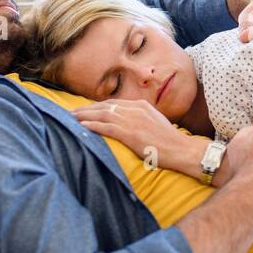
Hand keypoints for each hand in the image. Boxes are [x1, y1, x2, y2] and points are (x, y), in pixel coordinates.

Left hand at [73, 99, 201, 172]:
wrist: (181, 149)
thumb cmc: (170, 141)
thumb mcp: (156, 123)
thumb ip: (142, 120)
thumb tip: (132, 126)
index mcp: (142, 106)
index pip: (114, 103)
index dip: (97, 106)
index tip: (86, 109)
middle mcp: (135, 109)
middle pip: (105, 106)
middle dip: (86, 109)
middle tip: (71, 112)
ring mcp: (132, 120)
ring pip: (102, 115)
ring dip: (84, 116)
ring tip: (71, 119)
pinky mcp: (130, 133)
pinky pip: (106, 127)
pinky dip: (93, 125)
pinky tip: (82, 127)